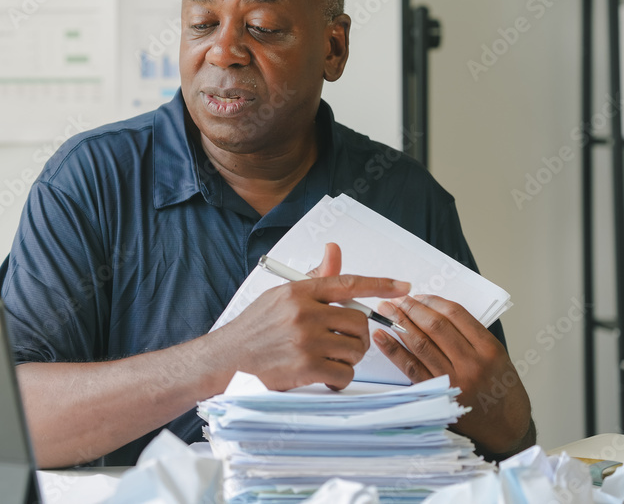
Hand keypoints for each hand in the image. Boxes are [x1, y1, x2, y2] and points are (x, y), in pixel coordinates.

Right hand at [218, 243, 409, 390]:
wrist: (227, 359)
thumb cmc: (256, 329)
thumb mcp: (281, 296)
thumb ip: (313, 278)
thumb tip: (333, 250)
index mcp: (298, 291)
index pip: (347, 283)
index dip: (380, 284)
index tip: (403, 286)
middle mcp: (303, 312)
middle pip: (358, 322)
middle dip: (357, 337)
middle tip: (342, 344)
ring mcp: (305, 340)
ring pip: (355, 349)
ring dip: (347, 359)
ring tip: (327, 360)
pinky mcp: (305, 367)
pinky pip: (344, 373)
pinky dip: (339, 380)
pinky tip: (325, 377)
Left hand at [373, 294, 534, 459]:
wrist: (505, 429)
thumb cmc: (501, 391)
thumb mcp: (499, 358)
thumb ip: (472, 336)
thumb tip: (435, 312)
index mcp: (489, 350)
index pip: (456, 314)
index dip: (433, 301)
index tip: (419, 295)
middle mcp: (472, 364)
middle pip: (435, 326)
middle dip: (412, 308)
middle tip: (396, 298)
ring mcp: (453, 380)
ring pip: (420, 344)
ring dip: (399, 324)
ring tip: (385, 310)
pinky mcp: (437, 394)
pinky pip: (410, 367)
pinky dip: (393, 350)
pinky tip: (381, 337)